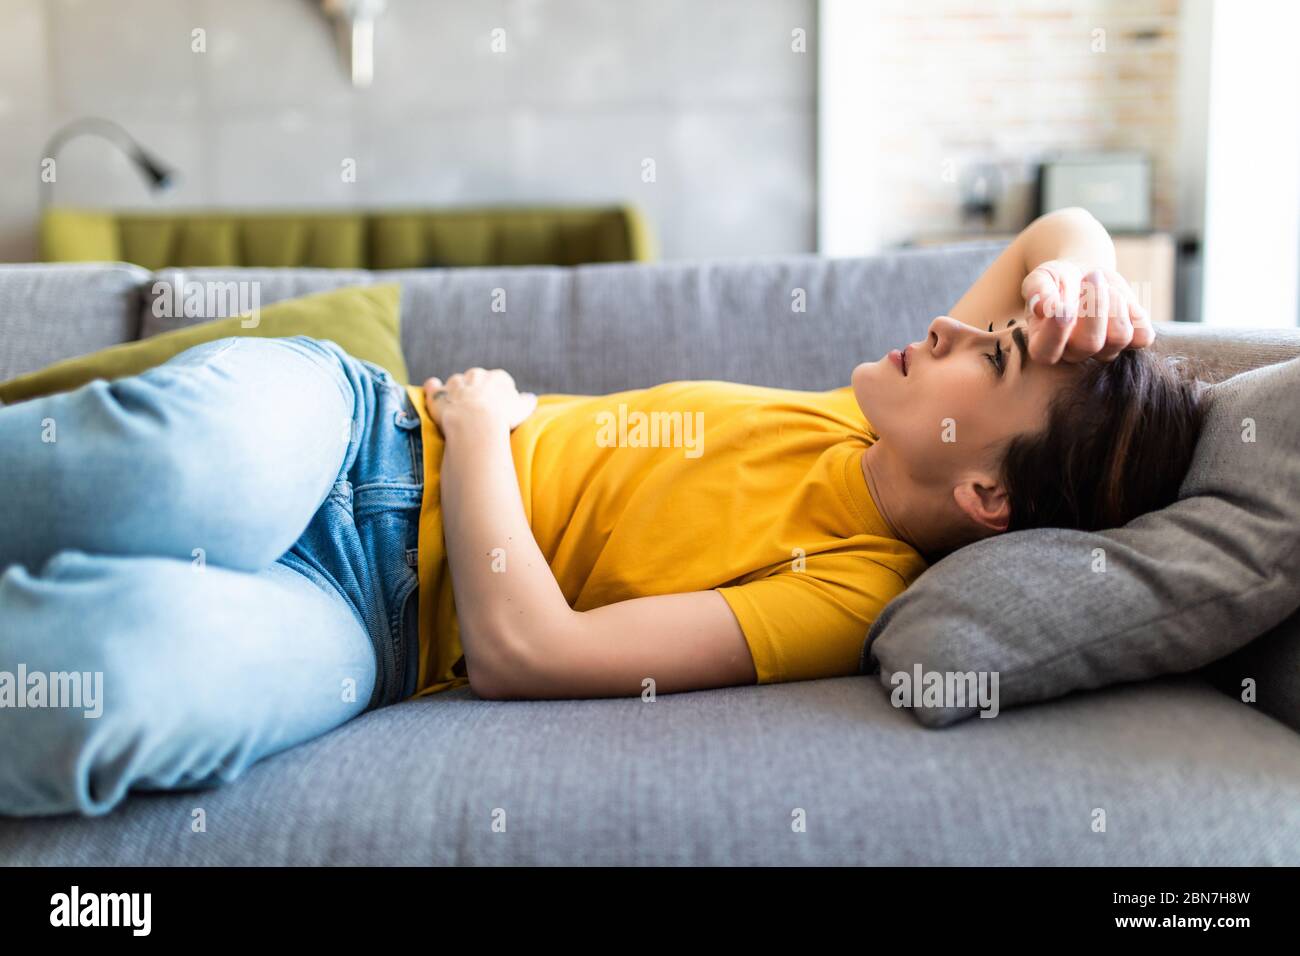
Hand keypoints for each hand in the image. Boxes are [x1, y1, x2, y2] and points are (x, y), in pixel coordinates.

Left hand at [422, 367, 537, 434]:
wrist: (475, 423)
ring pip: (456, 382)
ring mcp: (455, 384)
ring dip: (456, 391)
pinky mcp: (438, 395)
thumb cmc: (502, 417)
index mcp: (496, 377)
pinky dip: (433, 387)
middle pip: (477, 378)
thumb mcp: (522, 409)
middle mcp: (475, 375)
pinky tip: (433, 388)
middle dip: (478, 389)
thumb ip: (526, 401)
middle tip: (480, 407)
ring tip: (459, 405)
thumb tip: (529, 398)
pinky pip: (433, 386)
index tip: (502, 406)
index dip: (502, 393)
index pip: (501, 380)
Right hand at [1020, 259, 1155, 363]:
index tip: (1063, 306)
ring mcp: (1105, 350)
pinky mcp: (1131, 341)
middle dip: (1095, 307)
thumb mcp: (1041, 278)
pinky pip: (1143, 337)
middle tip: (1092, 276)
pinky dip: (1134, 311)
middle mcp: (1074, 353)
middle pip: (1089, 344)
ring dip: (1114, 303)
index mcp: (1044, 343)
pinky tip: (1118, 297)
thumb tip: (1042, 306)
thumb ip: (1037, 290)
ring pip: (1119, 338)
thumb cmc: (1057, 279)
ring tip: (1102, 283)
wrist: (1084, 273)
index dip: (1056, 333)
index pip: (1046, 353)